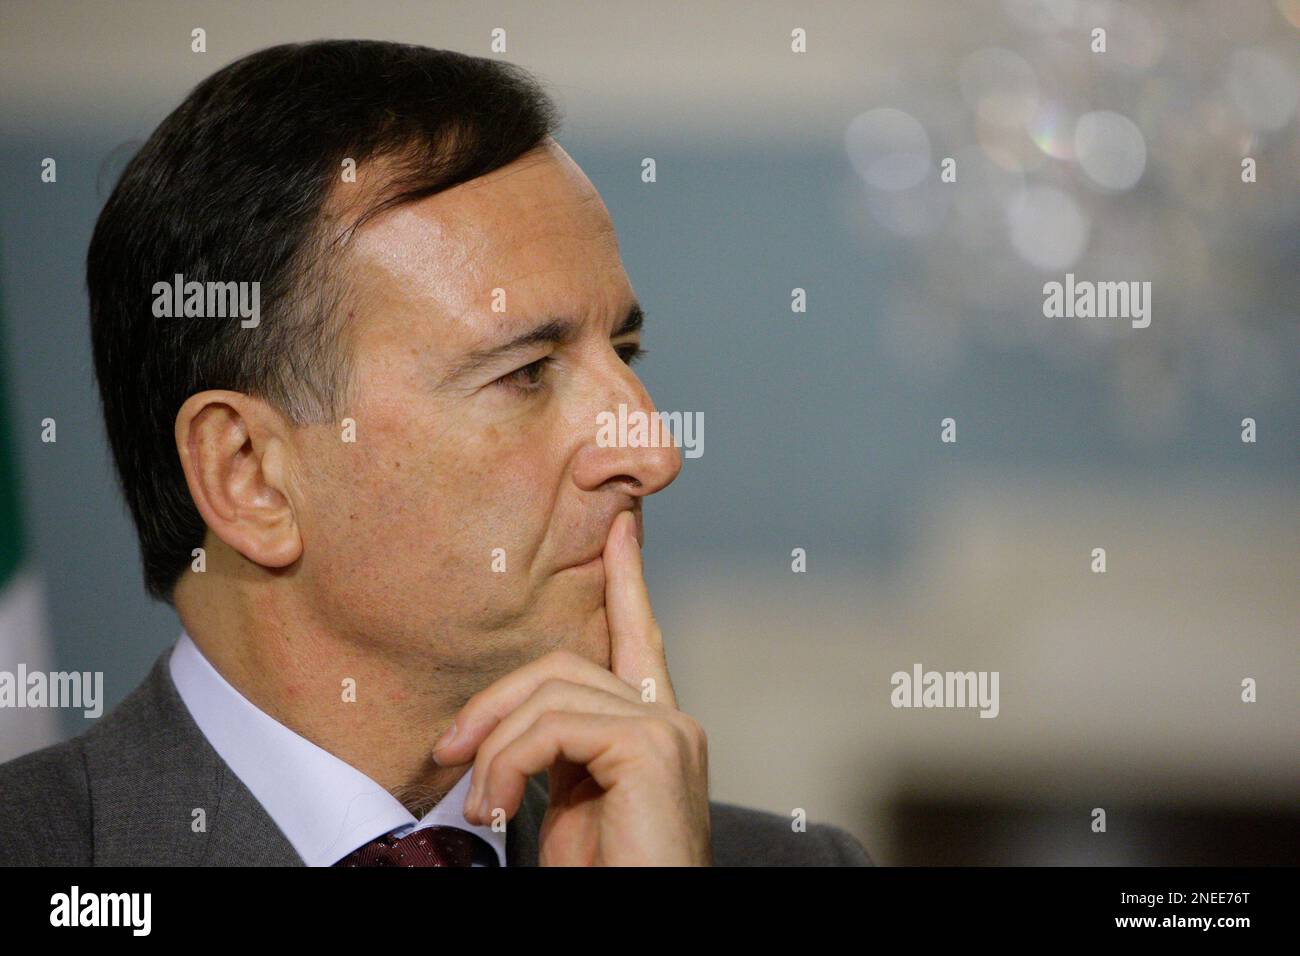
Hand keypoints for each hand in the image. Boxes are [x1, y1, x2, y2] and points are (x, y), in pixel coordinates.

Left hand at [431, 510, 711, 864]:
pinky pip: (555, 724)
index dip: (628, 582)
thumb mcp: (570, 807)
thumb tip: (506, 730)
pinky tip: (498, 808)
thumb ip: (557, 754)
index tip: (618, 528)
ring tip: (477, 805)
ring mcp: (668, 730)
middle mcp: (670, 720)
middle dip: (496, 700)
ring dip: (495, 746)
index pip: (639, 639)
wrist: (640, 919)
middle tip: (448, 751)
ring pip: (553, 691)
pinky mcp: (654, 748)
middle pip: (564, 664)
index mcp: (653, 731)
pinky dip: (510, 762)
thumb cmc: (607, 877)